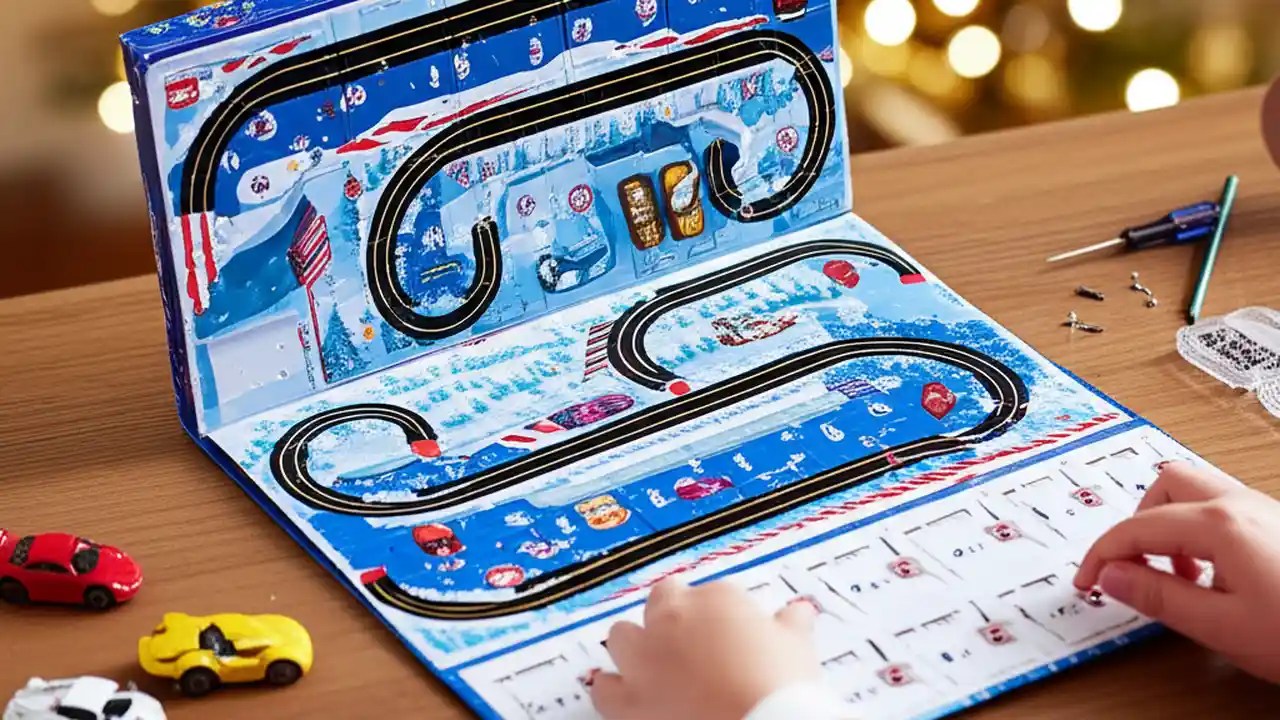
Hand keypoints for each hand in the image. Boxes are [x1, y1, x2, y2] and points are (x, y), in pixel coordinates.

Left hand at [588, 578, 821, 719]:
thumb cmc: (780, 686)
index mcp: (714, 599)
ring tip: (653, 660)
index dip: (719, 614)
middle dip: (672, 614)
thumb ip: (791, 623)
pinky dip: (612, 688)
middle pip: (662, 600)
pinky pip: (604, 687)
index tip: (729, 631)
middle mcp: (672, 619)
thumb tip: (799, 612)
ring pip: (624, 635)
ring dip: (635, 643)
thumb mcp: (796, 646)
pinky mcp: (628, 699)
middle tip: (690, 638)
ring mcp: (645, 658)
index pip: (712, 593)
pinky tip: (622, 691)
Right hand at [1073, 461, 1279, 682]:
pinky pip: (1221, 509)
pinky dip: (1199, 532)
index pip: (1136, 527)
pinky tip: (1212, 575)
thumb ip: (1158, 597)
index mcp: (1219, 524)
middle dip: (1137, 524)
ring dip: (1169, 525)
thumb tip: (1111, 575)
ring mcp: (1263, 509)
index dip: (1101, 554)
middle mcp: (1240, 503)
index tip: (1086, 580)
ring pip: (1195, 492)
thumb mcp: (1222, 626)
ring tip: (1175, 575)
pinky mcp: (1277, 524)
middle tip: (1130, 567)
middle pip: (1165, 486)